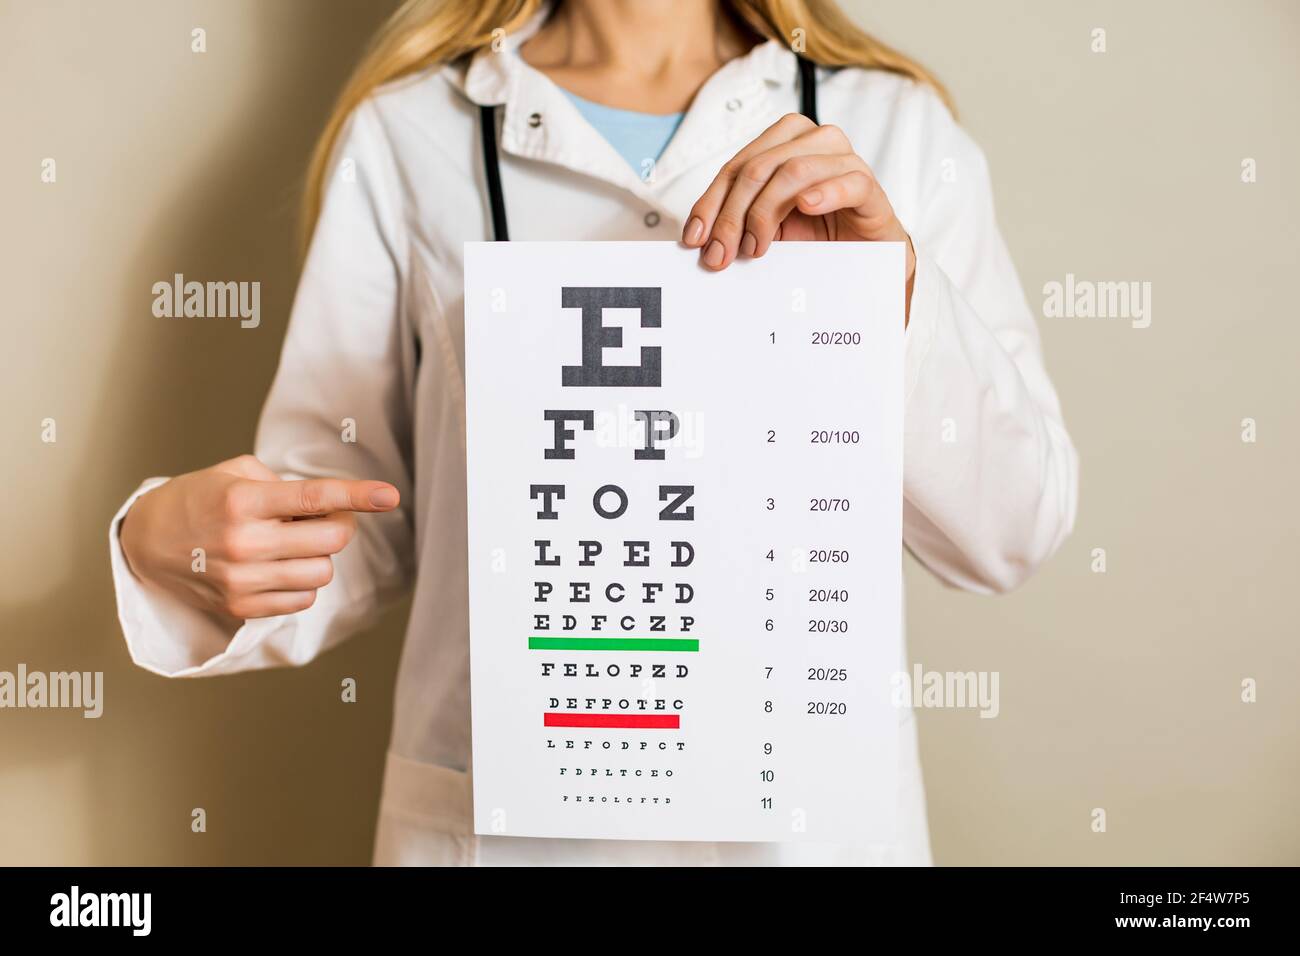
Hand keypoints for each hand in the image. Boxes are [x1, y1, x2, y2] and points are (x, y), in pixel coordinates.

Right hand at [119, 454, 399, 623]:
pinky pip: (303, 599)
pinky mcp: (240, 607)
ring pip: (321, 573)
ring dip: (320, 556)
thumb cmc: (199, 499)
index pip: (313, 497)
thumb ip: (285, 484)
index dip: (357, 495)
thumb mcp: (235, 473)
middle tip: (324, 517)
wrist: (147, 541)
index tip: (389, 496)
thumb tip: (333, 507)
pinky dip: (303, 582)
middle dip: (339, 525)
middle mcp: (244, 542)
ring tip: (294, 543)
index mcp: (243, 501)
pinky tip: (280, 567)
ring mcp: (242, 579)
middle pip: (330, 539)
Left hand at [682, 113, 915, 320]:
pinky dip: (824, 192)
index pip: (736, 167)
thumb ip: (736, 223)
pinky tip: (806, 206)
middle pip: (758, 168)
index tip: (694, 238)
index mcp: (784, 143)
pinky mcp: (869, 186)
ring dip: (766, 212)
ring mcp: (844, 160)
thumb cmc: (814, 238)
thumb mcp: (766, 229)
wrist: (863, 260)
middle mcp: (814, 141)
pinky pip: (848, 181)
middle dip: (732, 215)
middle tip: (721, 254)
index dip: (711, 202)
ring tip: (756, 248)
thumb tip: (697, 236)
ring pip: (793, 170)